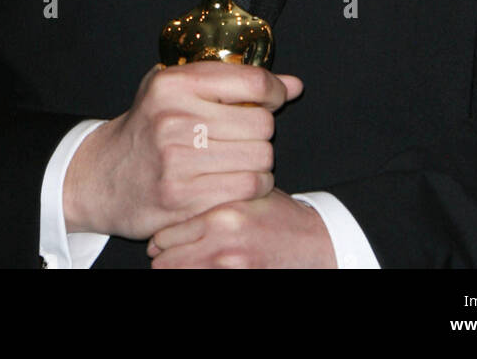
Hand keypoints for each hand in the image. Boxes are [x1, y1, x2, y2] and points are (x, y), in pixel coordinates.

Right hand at [63, 62, 302, 238]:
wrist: (104, 176)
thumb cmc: (147, 127)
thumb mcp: (177, 88)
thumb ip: (234, 82)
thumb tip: (293, 84)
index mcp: (173, 84)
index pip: (252, 82)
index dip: (274, 91)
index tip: (273, 98)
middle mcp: (174, 118)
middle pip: (262, 124)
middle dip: (262, 130)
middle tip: (246, 134)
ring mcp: (177, 161)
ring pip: (260, 159)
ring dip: (259, 161)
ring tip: (239, 158)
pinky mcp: (182, 199)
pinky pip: (247, 189)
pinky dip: (251, 186)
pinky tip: (234, 179)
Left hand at [146, 187, 337, 267]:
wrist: (315, 244)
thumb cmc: (278, 214)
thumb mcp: (245, 194)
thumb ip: (210, 196)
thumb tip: (172, 205)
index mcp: (221, 216)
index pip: (166, 235)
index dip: (161, 238)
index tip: (162, 237)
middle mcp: (222, 246)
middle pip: (166, 264)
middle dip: (164, 258)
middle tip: (167, 253)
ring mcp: (230, 270)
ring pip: (179, 277)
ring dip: (178, 270)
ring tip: (184, 260)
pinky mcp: (238, 281)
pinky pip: (200, 282)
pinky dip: (196, 275)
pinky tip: (203, 266)